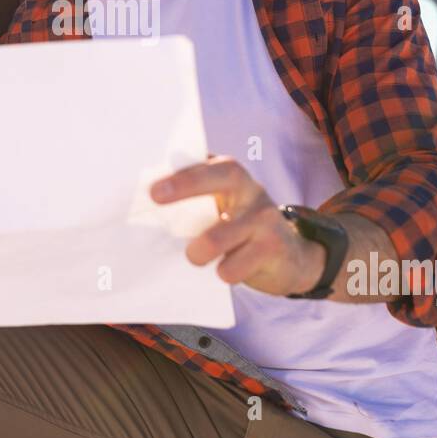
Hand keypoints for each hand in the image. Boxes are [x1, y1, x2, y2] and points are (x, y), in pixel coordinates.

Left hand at [150, 156, 325, 296]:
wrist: (290, 256)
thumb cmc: (239, 229)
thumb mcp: (222, 209)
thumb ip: (194, 202)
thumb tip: (146, 209)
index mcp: (232, 176)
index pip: (207, 164)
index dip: (179, 174)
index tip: (152, 190)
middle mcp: (251, 190)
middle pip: (221, 177)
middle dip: (186, 184)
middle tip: (156, 198)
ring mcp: (264, 218)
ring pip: (219, 236)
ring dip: (197, 251)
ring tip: (194, 256)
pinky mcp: (273, 248)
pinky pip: (233, 267)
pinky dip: (224, 272)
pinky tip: (226, 270)